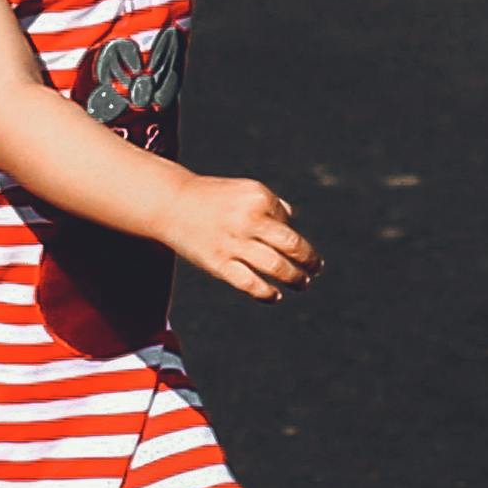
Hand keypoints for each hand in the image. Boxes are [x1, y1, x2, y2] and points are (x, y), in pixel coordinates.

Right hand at [157, 175, 320, 299]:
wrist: (171, 203)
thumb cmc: (213, 198)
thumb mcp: (245, 192)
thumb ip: (271, 205)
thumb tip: (292, 223)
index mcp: (258, 197)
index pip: (288, 224)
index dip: (293, 237)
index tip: (295, 248)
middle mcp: (248, 219)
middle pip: (292, 246)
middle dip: (309, 261)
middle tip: (315, 269)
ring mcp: (233, 243)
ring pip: (276, 267)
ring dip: (295, 279)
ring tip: (302, 283)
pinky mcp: (218, 263)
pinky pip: (250, 284)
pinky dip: (267, 293)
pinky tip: (276, 295)